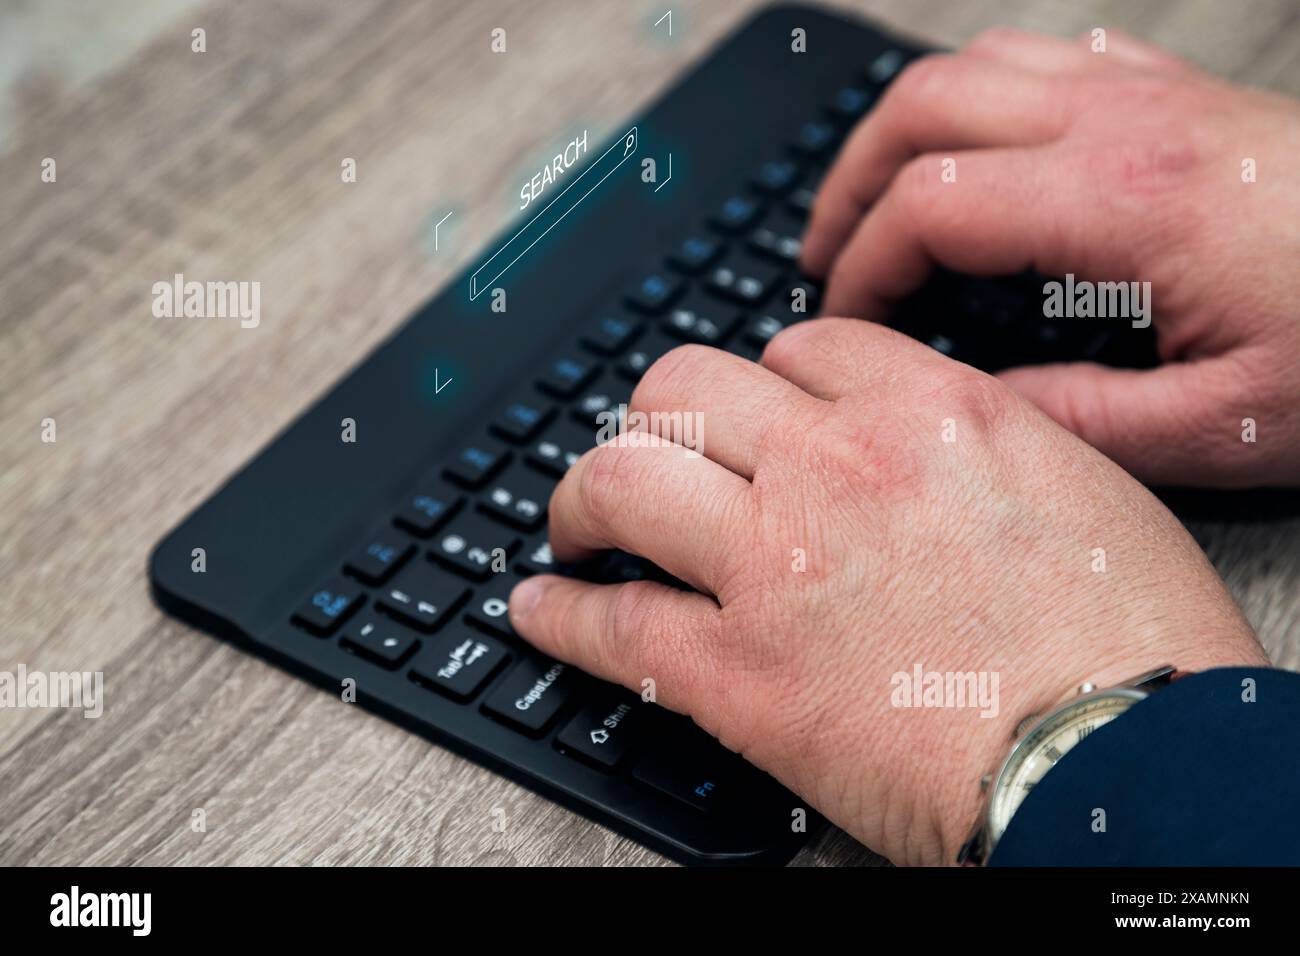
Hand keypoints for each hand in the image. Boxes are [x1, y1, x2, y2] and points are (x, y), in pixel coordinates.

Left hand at [509, 319, 1267, 864]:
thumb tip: (918, 427)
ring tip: (579, 525)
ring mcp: (772, 566)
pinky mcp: (736, 674)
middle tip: (651, 453)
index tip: (750, 414)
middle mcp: (835, 468)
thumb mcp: (1079, 485)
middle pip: (686, 388)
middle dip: (657, 416)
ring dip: (584, 499)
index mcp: (926, 413)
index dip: (763, 380)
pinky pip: (612, 626)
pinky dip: (560, 616)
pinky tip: (539, 608)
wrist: (1127, 762)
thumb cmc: (1130, 641)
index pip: (798, 348)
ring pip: (623, 480)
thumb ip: (979, 438)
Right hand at [801, 28, 1299, 487]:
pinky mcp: (1179, 95)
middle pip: (924, 105)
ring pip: (975, 65)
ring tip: (876, 203)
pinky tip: (979, 155)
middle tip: (825, 254)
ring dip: (901, 131)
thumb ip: (1082, 421)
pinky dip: (977, 102)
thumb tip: (979, 406)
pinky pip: (1043, 59)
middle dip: (849, 182)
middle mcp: (1129, 121)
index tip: (843, 319)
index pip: (930, 203)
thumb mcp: (1227, 425)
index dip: (861, 264)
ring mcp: (1153, 93)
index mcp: (1129, 200)